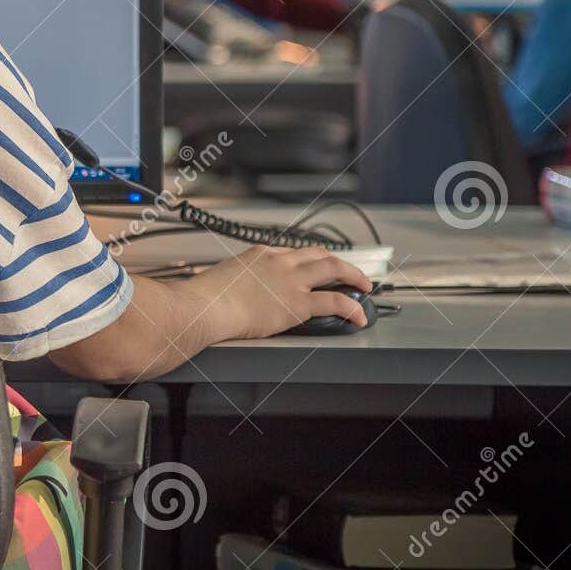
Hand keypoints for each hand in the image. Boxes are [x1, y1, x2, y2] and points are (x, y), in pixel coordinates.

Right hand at [191, 245, 372, 339]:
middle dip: (339, 262)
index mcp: (261, 254)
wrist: (205, 306)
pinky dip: (352, 308)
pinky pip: (335, 302)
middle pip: (319, 254)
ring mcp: (290, 281)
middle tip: (351, 272)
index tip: (317, 266)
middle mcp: (280, 262)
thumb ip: (236, 281)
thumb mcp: (222, 278)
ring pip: (333, 268)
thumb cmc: (205, 298)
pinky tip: (359, 316)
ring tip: (365, 287)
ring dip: (354, 276)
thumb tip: (231, 291)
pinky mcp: (297, 304)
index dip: (310, 260)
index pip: (293, 252)